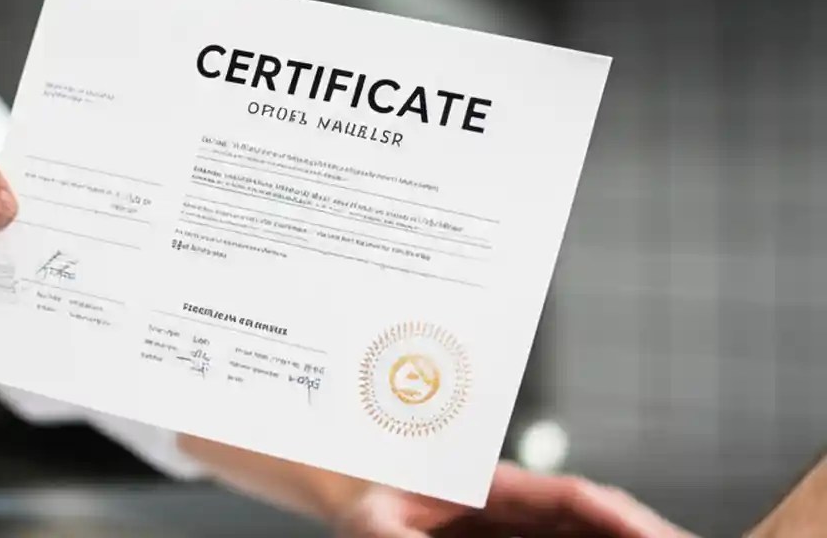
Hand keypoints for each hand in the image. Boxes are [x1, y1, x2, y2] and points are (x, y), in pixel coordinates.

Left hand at [336, 462, 691, 537]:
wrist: (360, 511)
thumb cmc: (363, 512)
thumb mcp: (373, 525)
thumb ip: (403, 536)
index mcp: (489, 486)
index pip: (571, 495)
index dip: (619, 513)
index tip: (657, 535)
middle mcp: (516, 508)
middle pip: (598, 519)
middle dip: (644, 535)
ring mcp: (522, 533)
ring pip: (593, 537)